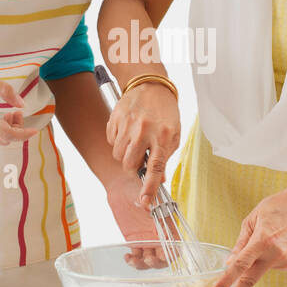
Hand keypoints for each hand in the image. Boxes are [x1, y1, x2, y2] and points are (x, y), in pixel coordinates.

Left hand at [103, 171, 167, 268]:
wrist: (122, 183)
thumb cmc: (138, 185)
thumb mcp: (148, 194)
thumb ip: (151, 201)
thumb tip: (148, 205)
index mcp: (167, 224)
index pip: (176, 244)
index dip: (172, 253)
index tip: (164, 255)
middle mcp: (159, 234)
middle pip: (164, 257)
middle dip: (158, 262)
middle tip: (148, 258)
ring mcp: (147, 238)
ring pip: (150, 260)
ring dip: (144, 264)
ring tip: (134, 259)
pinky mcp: (134, 240)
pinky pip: (137, 257)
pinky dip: (133, 261)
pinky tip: (127, 257)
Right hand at [105, 80, 179, 207]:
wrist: (151, 85)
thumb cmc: (165, 111)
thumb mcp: (174, 134)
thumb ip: (165, 156)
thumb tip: (160, 179)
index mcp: (164, 136)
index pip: (156, 168)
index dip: (150, 187)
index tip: (145, 201)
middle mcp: (145, 131)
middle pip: (130, 164)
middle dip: (132, 166)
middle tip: (140, 157)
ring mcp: (129, 124)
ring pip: (118, 155)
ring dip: (124, 154)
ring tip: (134, 141)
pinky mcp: (116, 119)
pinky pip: (111, 141)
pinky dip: (118, 141)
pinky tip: (127, 130)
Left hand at [212, 180, 286, 286]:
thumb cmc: (278, 207)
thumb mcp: (253, 219)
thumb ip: (240, 243)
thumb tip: (229, 263)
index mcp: (262, 240)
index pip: (240, 265)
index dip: (227, 280)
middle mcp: (275, 253)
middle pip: (250, 281)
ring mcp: (284, 261)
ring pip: (259, 270)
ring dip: (254, 262)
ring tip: (267, 237)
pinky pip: (269, 266)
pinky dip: (266, 259)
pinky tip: (275, 244)